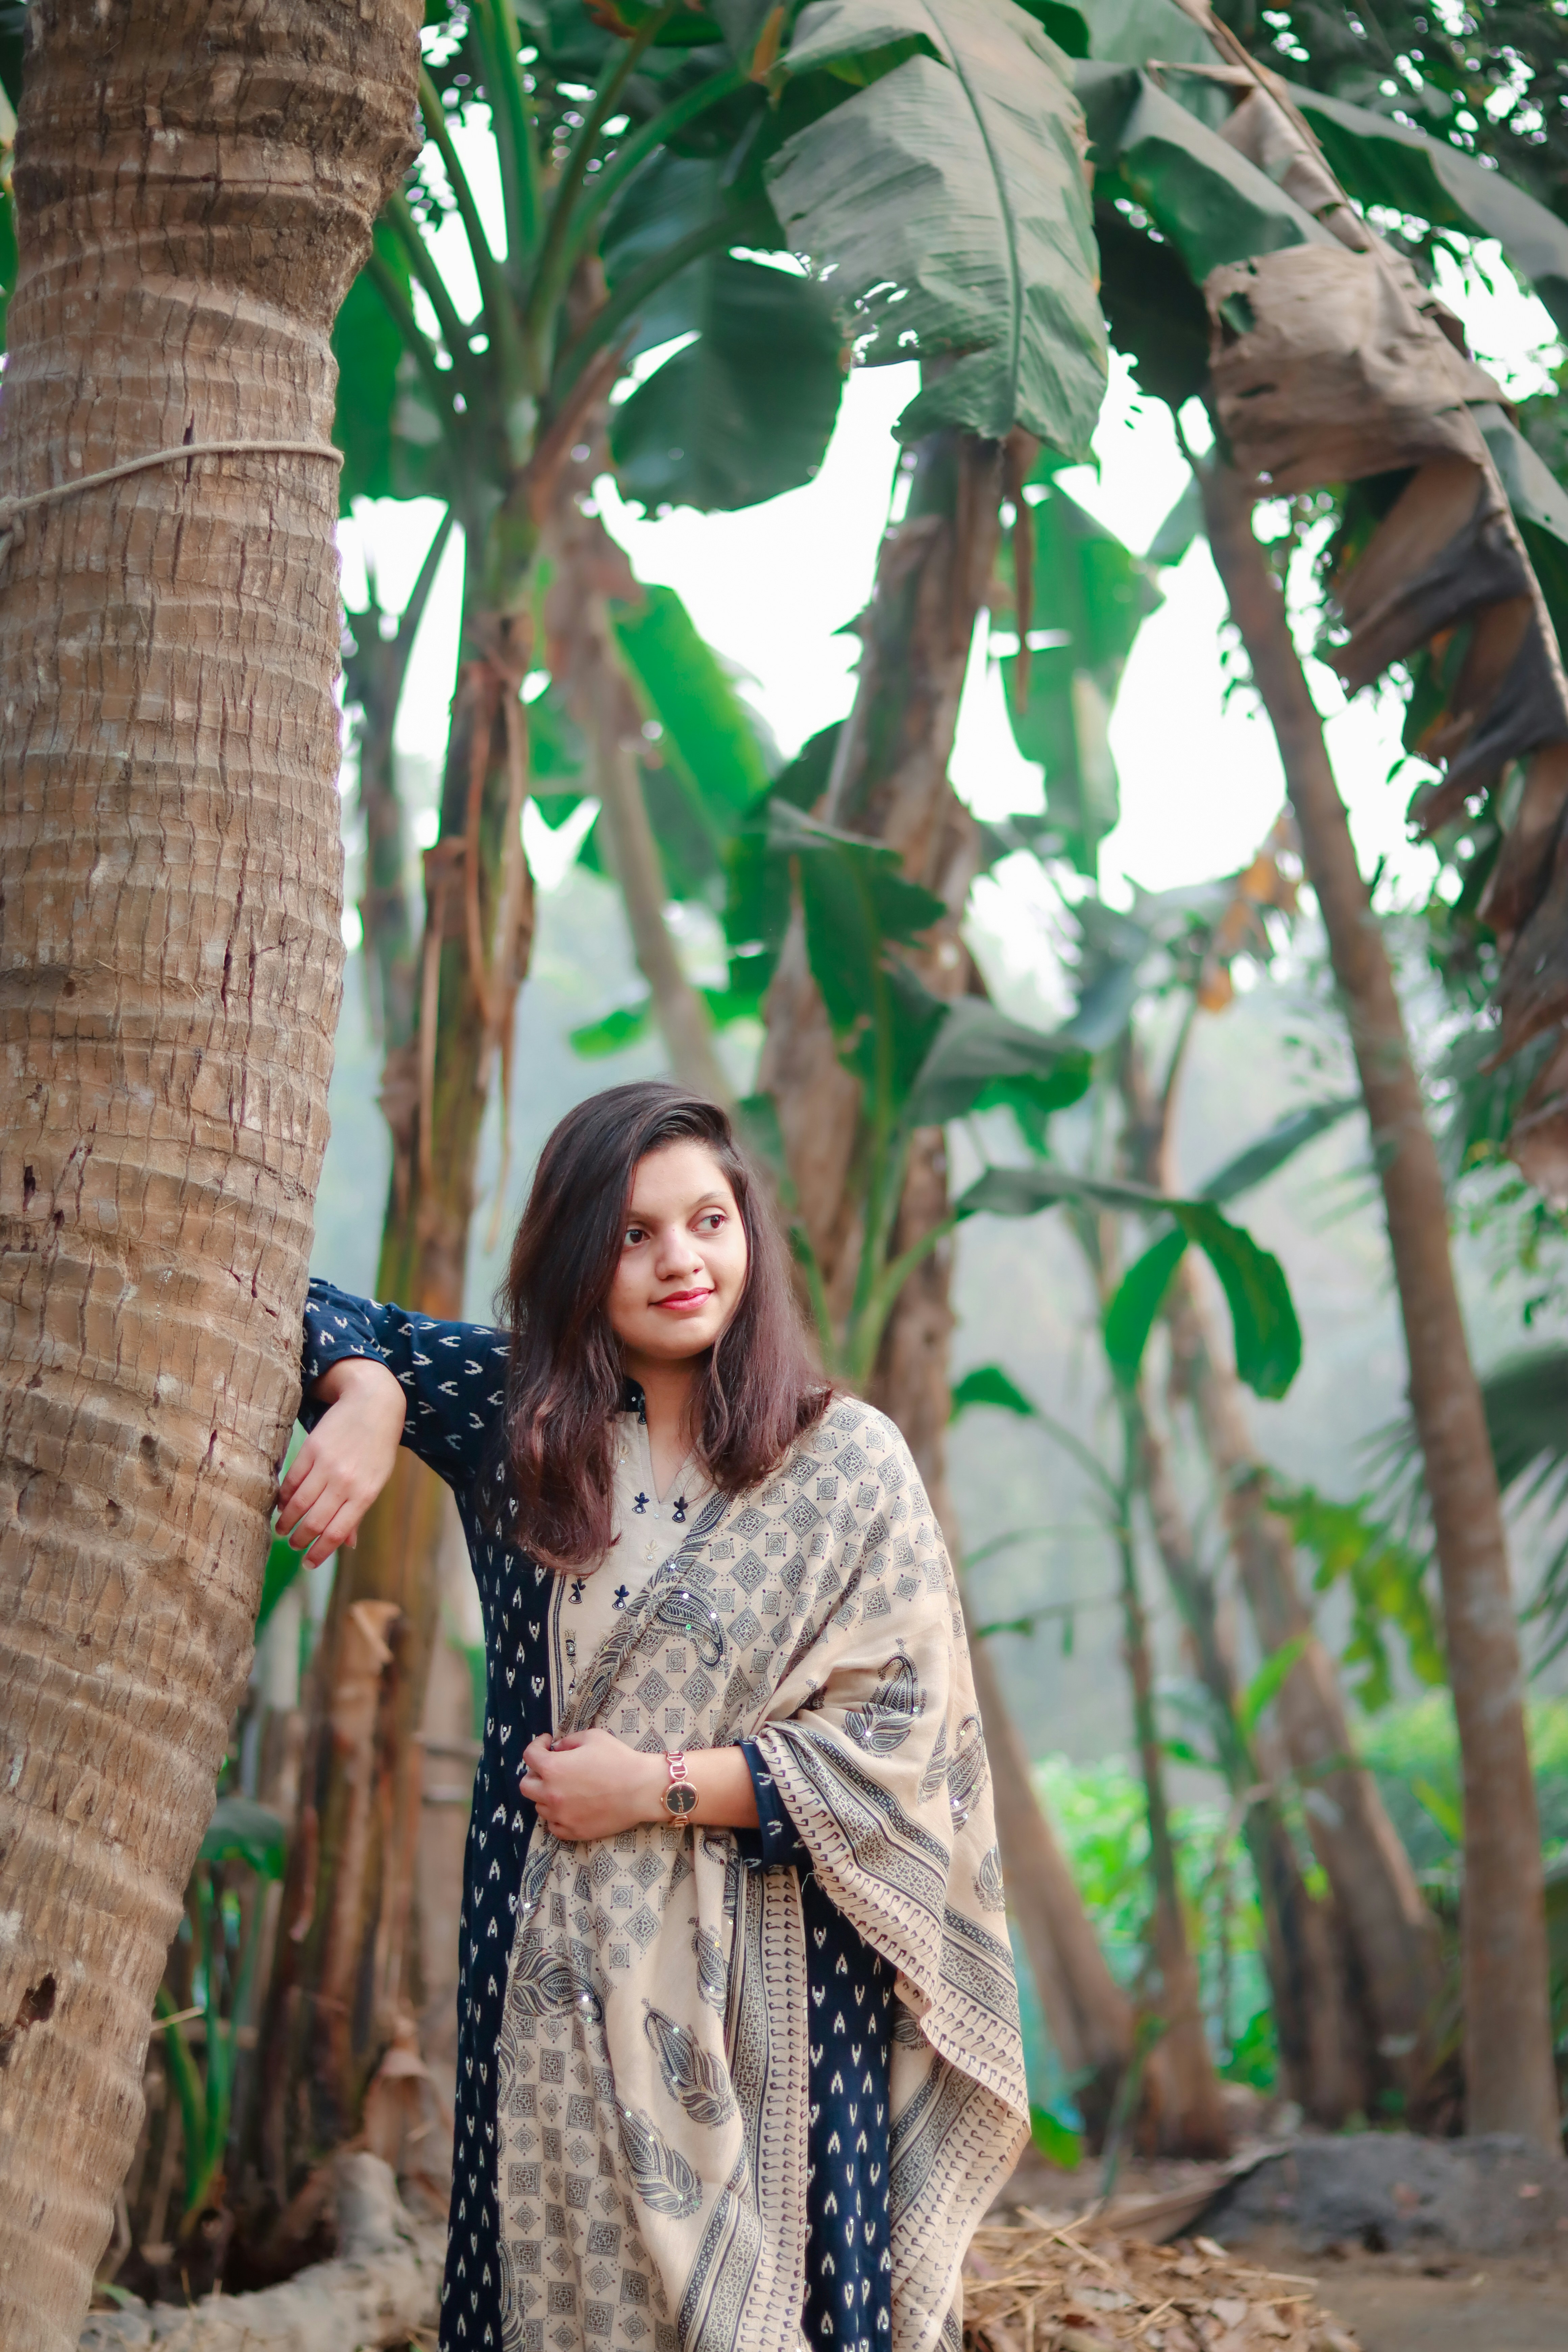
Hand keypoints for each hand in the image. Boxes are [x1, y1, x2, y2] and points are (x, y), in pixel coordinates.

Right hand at [276, 1356, 405, 1567]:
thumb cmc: (377, 1446)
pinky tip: (282, 1505)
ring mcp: (327, 1465)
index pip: (337, 1533)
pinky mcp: (311, 1449)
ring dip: (287, 1521)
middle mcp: (345, 1482)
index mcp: (365, 1494)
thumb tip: (346, 1545)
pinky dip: (284, 1496)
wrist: (373, 1402)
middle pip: (315, 1522)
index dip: (319, 1553)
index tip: (308, 1563)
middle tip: (293, 1546)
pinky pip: (292, 1480)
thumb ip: (358, 1512)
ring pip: (299, 1503)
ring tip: (282, 1529)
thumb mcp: (377, 1479)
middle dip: (300, 1540)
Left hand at [520, 1729, 664, 1841]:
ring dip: (546, 1795)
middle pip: (527, 1785)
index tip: (547, 1743)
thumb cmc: (618, 1759)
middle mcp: (551, 1794)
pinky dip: (557, 1816)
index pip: (529, 1756)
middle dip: (535, 1773)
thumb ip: (568, 1742)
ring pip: (540, 1807)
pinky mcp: (573, 1831)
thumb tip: (556, 1749)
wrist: (641, 1789)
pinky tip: (569, 1808)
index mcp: (553, 1768)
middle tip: (551, 1768)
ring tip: (564, 1788)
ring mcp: (561, 1816)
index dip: (537, 1745)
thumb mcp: (593, 1737)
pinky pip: (553, 1826)